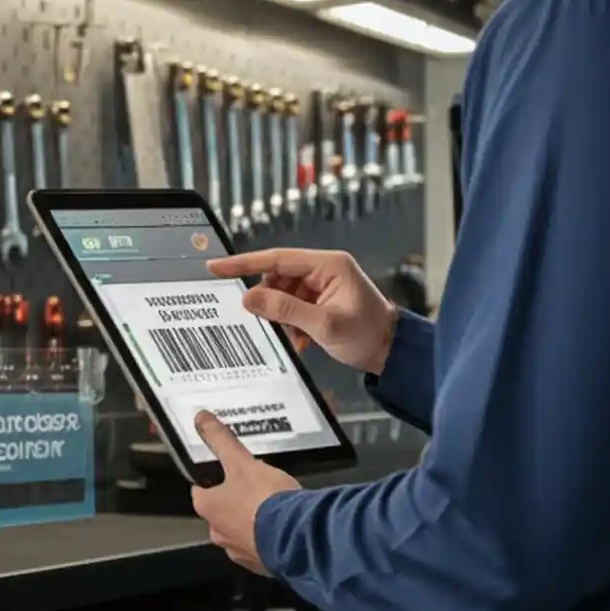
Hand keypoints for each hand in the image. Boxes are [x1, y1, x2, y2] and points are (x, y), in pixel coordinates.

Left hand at [191, 411, 300, 575]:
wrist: (298, 539)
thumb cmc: (264, 498)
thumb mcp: (242, 462)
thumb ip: (221, 441)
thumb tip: (199, 417)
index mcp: (208, 509)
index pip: (199, 491)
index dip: (211, 480)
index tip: (227, 472)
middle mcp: (218, 534)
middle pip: (220, 513)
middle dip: (233, 502)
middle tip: (254, 487)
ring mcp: (239, 553)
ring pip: (240, 532)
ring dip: (251, 522)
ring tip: (272, 507)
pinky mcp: (261, 566)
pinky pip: (260, 548)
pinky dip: (268, 539)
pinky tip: (283, 527)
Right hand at [209, 249, 397, 374]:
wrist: (391, 352)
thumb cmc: (368, 335)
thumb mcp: (324, 324)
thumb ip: (285, 310)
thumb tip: (251, 298)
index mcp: (328, 265)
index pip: (277, 258)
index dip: (244, 262)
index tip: (218, 266)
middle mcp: (324, 269)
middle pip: (277, 277)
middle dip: (269, 301)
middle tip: (268, 322)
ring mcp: (322, 285)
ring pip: (282, 294)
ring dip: (281, 316)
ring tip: (294, 335)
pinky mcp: (320, 300)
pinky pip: (292, 306)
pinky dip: (290, 323)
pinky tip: (300, 339)